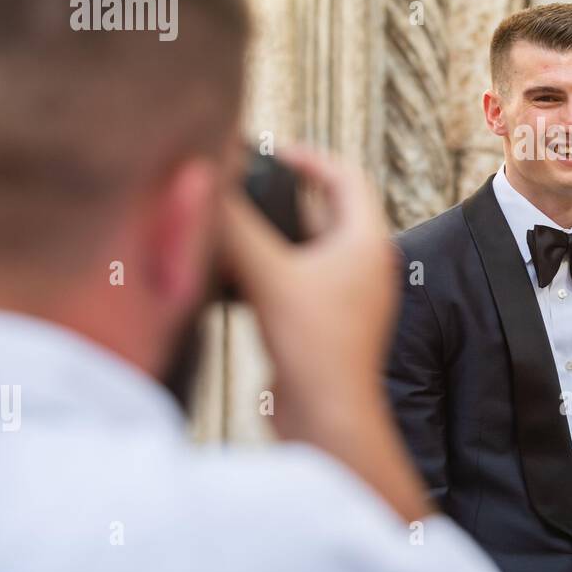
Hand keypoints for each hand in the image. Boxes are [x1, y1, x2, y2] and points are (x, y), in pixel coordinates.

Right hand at [219, 146, 427, 521]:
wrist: (327, 420)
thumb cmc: (315, 348)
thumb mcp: (270, 276)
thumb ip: (237, 229)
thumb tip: (204, 187)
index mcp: (367, 242)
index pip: (347, 177)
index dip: (310, 157)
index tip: (273, 150)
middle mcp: (364, 265)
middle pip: (326, 210)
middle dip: (284, 195)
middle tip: (245, 185)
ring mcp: (348, 296)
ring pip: (308, 248)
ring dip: (273, 234)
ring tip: (232, 225)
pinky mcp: (326, 325)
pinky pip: (298, 282)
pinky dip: (270, 270)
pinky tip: (232, 276)